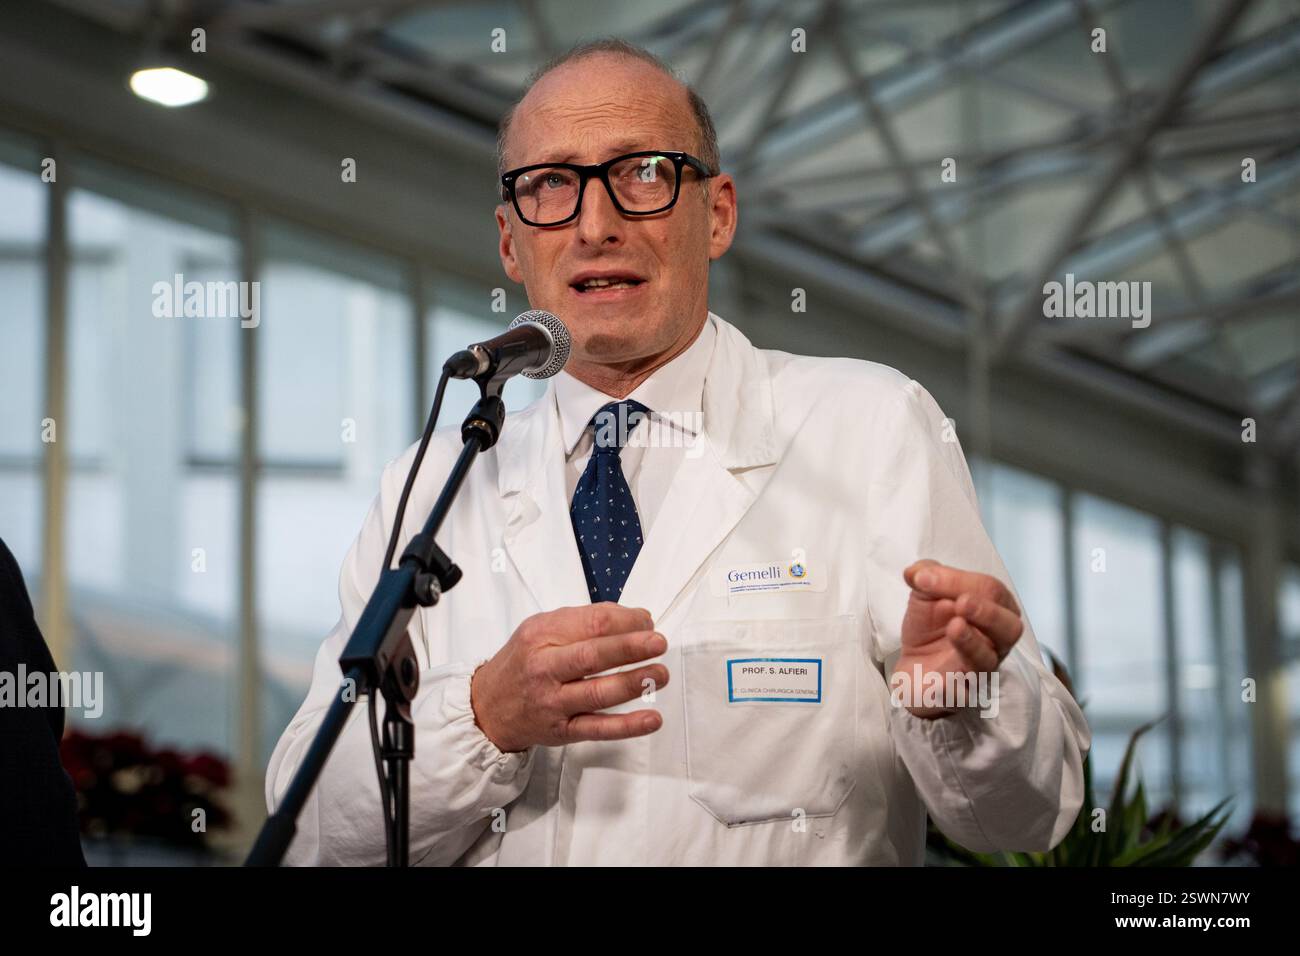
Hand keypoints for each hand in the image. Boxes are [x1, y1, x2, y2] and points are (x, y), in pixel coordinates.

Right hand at [470, 603, 668, 752]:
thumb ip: (582, 621)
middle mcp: (545, 668)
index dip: (626, 621)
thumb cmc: (523, 662)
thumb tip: (633, 618)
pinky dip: (627, 726)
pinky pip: (597, 729)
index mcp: (541, 636)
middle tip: (658, 643)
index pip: (590, 623)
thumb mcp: (540, 628)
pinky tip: (651, 719)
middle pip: (592, 655)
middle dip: (630, 647)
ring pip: (598, 693)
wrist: (487, 707)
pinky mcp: (561, 731)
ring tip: (660, 674)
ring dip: (634, 683)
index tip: (647, 622)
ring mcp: (553, 702)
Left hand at [893, 559, 1023, 718]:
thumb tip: (917, 572)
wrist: (913, 667)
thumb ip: (925, 576)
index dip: (959, 580)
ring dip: (973, 640)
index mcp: (995, 609)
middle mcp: (998, 640)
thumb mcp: (926, 595)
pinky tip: (945, 652)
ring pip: (993, 657)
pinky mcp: (965, 690)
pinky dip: (955, 671)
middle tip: (961, 602)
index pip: (991, 590)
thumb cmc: (931, 629)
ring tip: (955, 626)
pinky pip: (968, 683)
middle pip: (1009, 625)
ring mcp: (983, 667)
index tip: (921, 578)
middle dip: (985, 610)